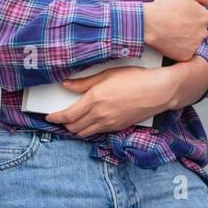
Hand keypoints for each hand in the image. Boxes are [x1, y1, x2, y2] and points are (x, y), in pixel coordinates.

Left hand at [46, 65, 177, 135]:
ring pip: (85, 133)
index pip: (67, 115)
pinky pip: (98, 132)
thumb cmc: (135, 78)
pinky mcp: (118, 128)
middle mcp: (100, 115)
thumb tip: (66, 85)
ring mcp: (109, 124)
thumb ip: (84, 82)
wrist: (158, 91)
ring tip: (74, 121)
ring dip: (76, 129)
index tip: (49, 116)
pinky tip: (91, 122)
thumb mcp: (107, 74)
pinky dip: (90, 129)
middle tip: (61, 118)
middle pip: (74, 127)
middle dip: (64, 124)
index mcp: (94, 99)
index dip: (55, 117)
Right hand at [143, 0, 207, 60]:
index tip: (180, 14)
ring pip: (192, 42)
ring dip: (185, 38)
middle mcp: (204, 32)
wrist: (149, 23)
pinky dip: (179, 48)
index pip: (201, 16)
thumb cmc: (166, 7)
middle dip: (189, 27)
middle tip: (175, 23)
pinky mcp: (186, 55)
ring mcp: (195, 45)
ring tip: (171, 32)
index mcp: (205, 17)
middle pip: (198, 30)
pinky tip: (171, 41)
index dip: (190, 14)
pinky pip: (184, 52)